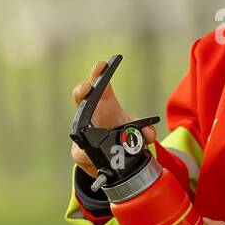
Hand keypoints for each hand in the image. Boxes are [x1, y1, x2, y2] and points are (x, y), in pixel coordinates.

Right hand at [69, 59, 157, 176]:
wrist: (114, 160)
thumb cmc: (123, 138)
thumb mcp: (139, 133)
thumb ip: (146, 131)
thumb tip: (148, 135)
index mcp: (104, 104)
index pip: (101, 85)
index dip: (99, 73)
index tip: (103, 64)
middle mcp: (91, 116)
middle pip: (81, 98)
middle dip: (82, 90)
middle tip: (87, 88)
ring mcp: (83, 134)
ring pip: (77, 126)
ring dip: (79, 128)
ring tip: (84, 127)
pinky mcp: (79, 153)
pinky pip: (81, 154)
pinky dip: (86, 156)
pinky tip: (88, 156)